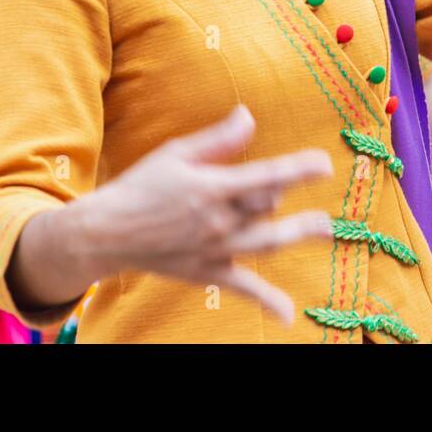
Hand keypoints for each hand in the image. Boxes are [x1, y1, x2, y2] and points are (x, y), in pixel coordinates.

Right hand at [81, 105, 332, 323]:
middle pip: (265, 207)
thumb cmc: (141, 186)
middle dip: (282, 193)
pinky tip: (288, 315)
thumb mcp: (176, 154)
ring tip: (326, 229)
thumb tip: (249, 116)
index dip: (297, 170)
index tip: (324, 165)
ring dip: (298, 234)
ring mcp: (214, 249)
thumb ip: (218, 140)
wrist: (105, 232)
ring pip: (266, 242)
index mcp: (211, 187)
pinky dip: (267, 301)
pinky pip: (243, 288)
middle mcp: (217, 220)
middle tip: (313, 182)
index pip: (265, 176)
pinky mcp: (207, 272)